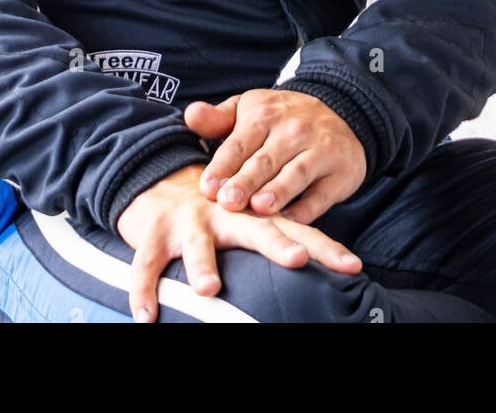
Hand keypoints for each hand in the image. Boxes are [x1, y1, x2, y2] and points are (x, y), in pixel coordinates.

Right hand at [115, 163, 360, 321]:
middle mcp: (225, 216)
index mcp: (253, 216)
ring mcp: (189, 223)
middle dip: (278, 245)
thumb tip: (316, 264)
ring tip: (208, 289)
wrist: (156, 179)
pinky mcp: (155, 234)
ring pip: (198, 247)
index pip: (297, 230)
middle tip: (298, 259)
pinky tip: (146, 316)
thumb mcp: (247, 220)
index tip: (352, 266)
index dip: (325, 248)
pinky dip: (143, 290)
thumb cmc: (214, 212)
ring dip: (202, 266)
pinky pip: (147, 265)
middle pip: (256, 230)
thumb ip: (276, 237)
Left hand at [183, 89, 366, 224]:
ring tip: (259, 208)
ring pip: (295, 174)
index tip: (206, 187)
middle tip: (227, 202)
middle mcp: (294, 130)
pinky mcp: (341, 172)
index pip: (239, 143)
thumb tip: (189, 116)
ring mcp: (320, 150)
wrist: (340, 114)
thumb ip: (217, 119)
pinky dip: (308, 208)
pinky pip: (323, 193)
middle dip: (246, 181)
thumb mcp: (249, 110)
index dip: (223, 166)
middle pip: (265, 160)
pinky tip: (292, 222)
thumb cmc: (280, 120)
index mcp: (265, 115)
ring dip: (278, 192)